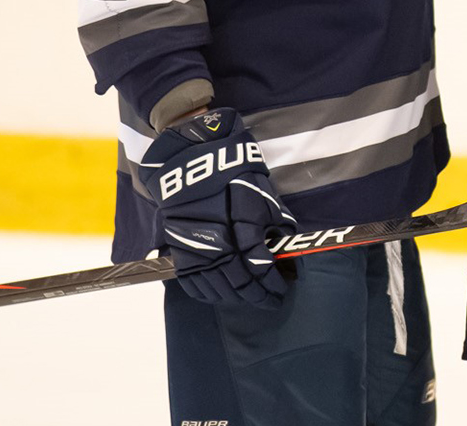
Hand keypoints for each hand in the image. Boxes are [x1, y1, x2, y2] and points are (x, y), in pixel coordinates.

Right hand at [136, 107, 295, 308]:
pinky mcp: (180, 252)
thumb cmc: (233, 176)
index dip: (273, 284)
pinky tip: (220, 295)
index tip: (282, 289)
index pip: (261, 269)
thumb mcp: (264, 196)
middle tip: (270, 301)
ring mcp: (197, 251)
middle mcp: (219, 246)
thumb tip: (286, 245)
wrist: (191, 166)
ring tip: (249, 299)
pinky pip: (193, 284)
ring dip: (236, 298)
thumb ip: (275, 224)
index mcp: (243, 231)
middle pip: (240, 284)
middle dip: (258, 296)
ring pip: (217, 289)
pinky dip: (208, 295)